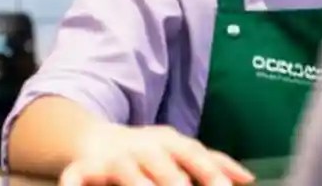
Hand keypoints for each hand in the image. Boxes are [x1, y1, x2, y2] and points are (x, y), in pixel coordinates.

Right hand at [60, 124, 252, 185]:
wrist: (94, 140)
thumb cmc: (148, 153)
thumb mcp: (179, 151)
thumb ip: (213, 164)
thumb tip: (247, 179)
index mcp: (169, 143)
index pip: (193, 154)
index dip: (208, 171)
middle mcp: (141, 147)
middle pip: (160, 162)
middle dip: (173, 179)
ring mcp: (113, 157)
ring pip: (124, 168)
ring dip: (135, 181)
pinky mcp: (84, 168)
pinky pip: (76, 176)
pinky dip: (74, 184)